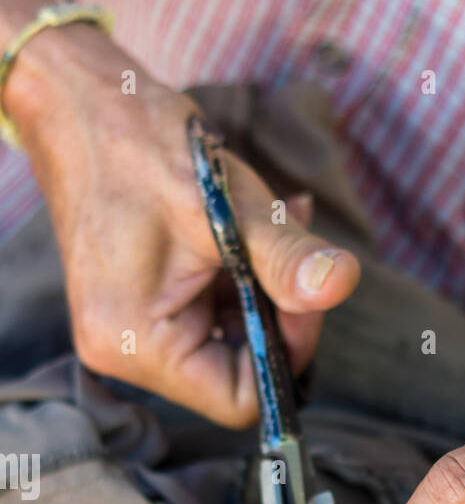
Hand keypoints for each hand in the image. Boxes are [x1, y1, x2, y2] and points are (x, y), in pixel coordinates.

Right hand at [4, 15, 359, 425]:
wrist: (82, 103)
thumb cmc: (140, 146)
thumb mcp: (228, 207)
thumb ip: (287, 257)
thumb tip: (342, 285)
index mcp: (137, 345)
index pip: (240, 400)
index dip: (285, 353)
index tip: (302, 295)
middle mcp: (128, 353)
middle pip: (239, 374)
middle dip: (276, 315)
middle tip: (290, 254)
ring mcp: (133, 334)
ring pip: (231, 342)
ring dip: (263, 291)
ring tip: (269, 228)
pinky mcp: (144, 309)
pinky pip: (213, 316)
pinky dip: (243, 278)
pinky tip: (252, 229)